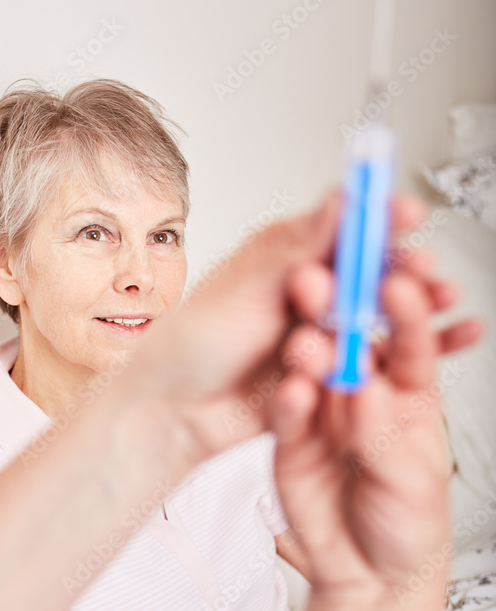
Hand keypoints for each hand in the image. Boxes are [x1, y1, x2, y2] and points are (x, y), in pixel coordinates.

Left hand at [143, 191, 479, 473]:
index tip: (408, 212)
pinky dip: (401, 353)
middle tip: (427, 271)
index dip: (378, 218)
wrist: (175, 413)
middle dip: (403, 269)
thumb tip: (342, 198)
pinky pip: (367, 361)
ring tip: (436, 306)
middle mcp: (306, 294)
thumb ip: (299, 248)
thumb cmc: (192, 344)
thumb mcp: (247, 286)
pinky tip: (428, 346)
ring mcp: (318, 336)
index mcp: (285, 259)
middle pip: (368, 274)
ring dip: (410, 310)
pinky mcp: (324, 377)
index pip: (344, 229)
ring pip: (375, 317)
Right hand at [263, 197, 482, 594]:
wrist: (370, 581)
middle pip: (355, 345)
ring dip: (311, 354)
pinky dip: (289, 401)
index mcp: (410, 394)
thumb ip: (385, 434)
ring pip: (315, 374)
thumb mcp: (413, 482)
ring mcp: (326, 416)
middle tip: (334, 290)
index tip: (398, 284)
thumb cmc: (409, 528)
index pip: (410, 342)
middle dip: (345, 317)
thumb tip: (366, 386)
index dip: (405, 311)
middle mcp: (365, 395)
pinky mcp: (292, 442)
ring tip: (310, 345)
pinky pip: (288, 415)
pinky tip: (293, 390)